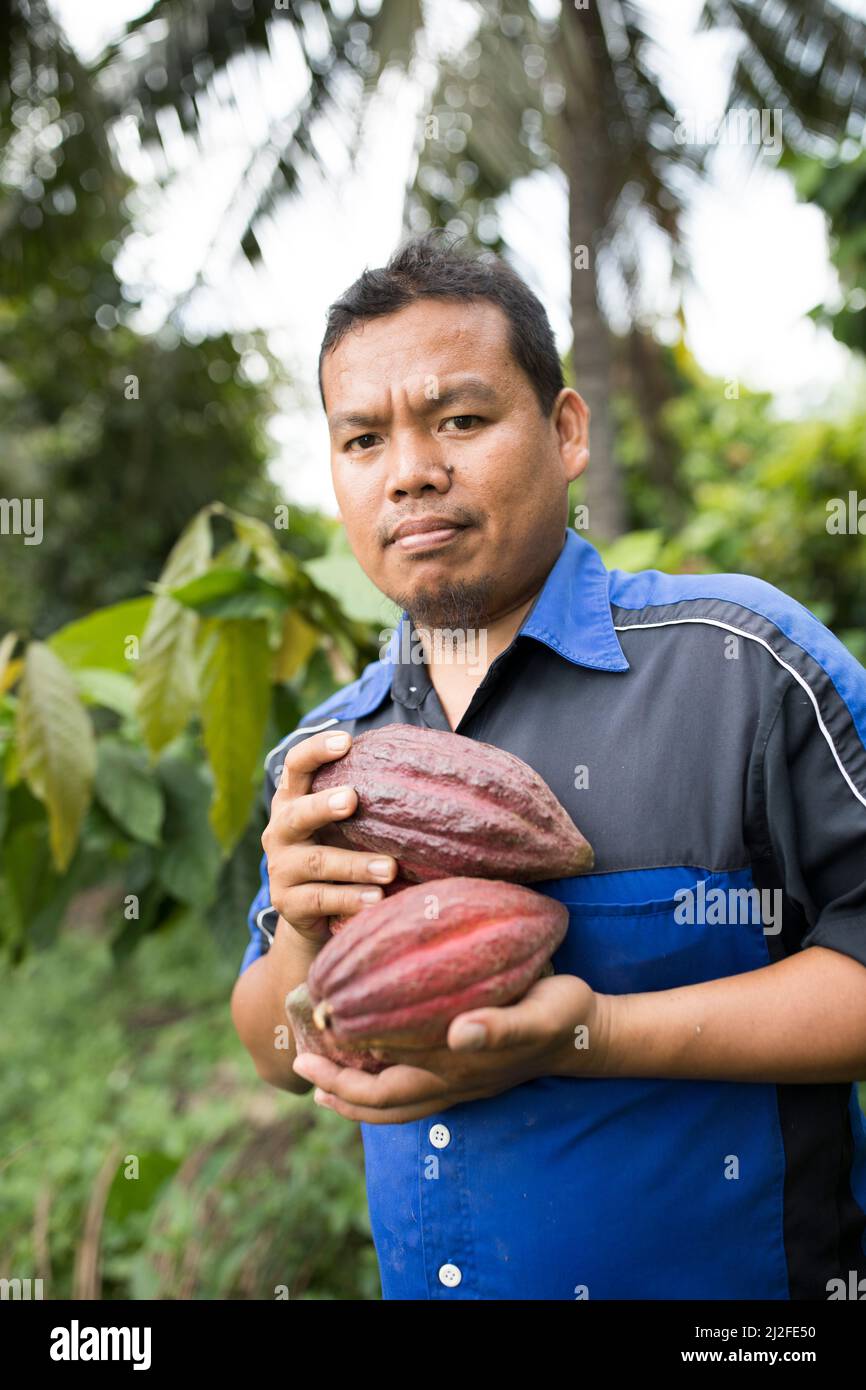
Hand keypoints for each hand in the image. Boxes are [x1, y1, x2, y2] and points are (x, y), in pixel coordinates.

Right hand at [261, 729, 397, 944]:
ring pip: (317, 862)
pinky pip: (321, 899)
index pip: (296, 766)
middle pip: (298, 813)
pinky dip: (351, 898)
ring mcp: (281, 868)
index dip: (316, 751)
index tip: (345, 741)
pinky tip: (376, 898)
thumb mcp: (343, 825)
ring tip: (389, 868)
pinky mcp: (287, 903)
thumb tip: (422, 767)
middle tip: (353, 799)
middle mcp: (280, 830)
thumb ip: (363, 801)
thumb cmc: (338, 852)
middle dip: (324, 805)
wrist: (310, 913)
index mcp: (292, 801)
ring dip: (355, 864)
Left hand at [292, 974, 609, 1122]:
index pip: (386, 1083)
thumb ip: (501, 1026)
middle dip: (336, 1085)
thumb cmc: (563, 1015)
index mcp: (456, 1067)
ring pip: (395, 1103)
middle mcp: (451, 1082)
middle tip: (299, 1063)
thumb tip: (458, 1033)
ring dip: (354, 1094)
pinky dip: (382, 1087)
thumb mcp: (539, 1013)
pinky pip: (413, 1092)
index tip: (308, 1048)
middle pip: (380, 1100)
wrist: (591, 1033)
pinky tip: (369, 1064)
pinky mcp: (468, 1074)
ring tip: (320, 1079)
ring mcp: (459, 1084)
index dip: (343, 1071)